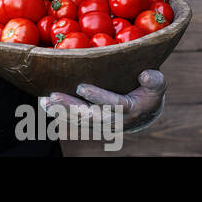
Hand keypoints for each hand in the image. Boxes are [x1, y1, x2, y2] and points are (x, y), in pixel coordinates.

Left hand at [41, 69, 165, 132]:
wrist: (145, 114)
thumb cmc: (149, 93)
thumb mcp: (158, 85)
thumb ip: (154, 80)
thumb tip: (144, 74)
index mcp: (132, 110)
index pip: (114, 105)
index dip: (98, 97)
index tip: (82, 87)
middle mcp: (116, 122)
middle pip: (92, 117)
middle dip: (71, 107)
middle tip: (53, 96)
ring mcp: (103, 126)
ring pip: (81, 122)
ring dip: (61, 113)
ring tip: (44, 102)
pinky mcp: (94, 126)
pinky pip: (76, 123)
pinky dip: (60, 116)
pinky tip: (46, 106)